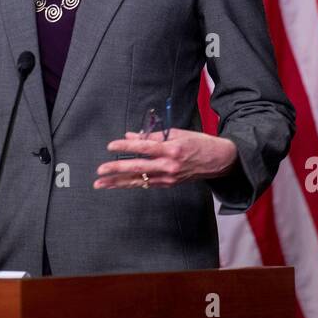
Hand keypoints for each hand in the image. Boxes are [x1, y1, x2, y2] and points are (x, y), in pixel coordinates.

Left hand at [94, 129, 238, 188]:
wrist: (218, 161)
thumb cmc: (198, 143)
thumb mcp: (177, 133)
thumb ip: (153, 135)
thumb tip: (131, 136)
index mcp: (172, 149)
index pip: (144, 147)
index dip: (126, 146)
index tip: (111, 145)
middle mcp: (169, 165)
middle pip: (138, 168)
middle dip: (117, 169)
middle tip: (100, 171)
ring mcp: (168, 178)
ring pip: (138, 180)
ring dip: (118, 183)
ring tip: (101, 184)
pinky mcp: (168, 184)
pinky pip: (146, 184)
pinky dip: (131, 183)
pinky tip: (118, 184)